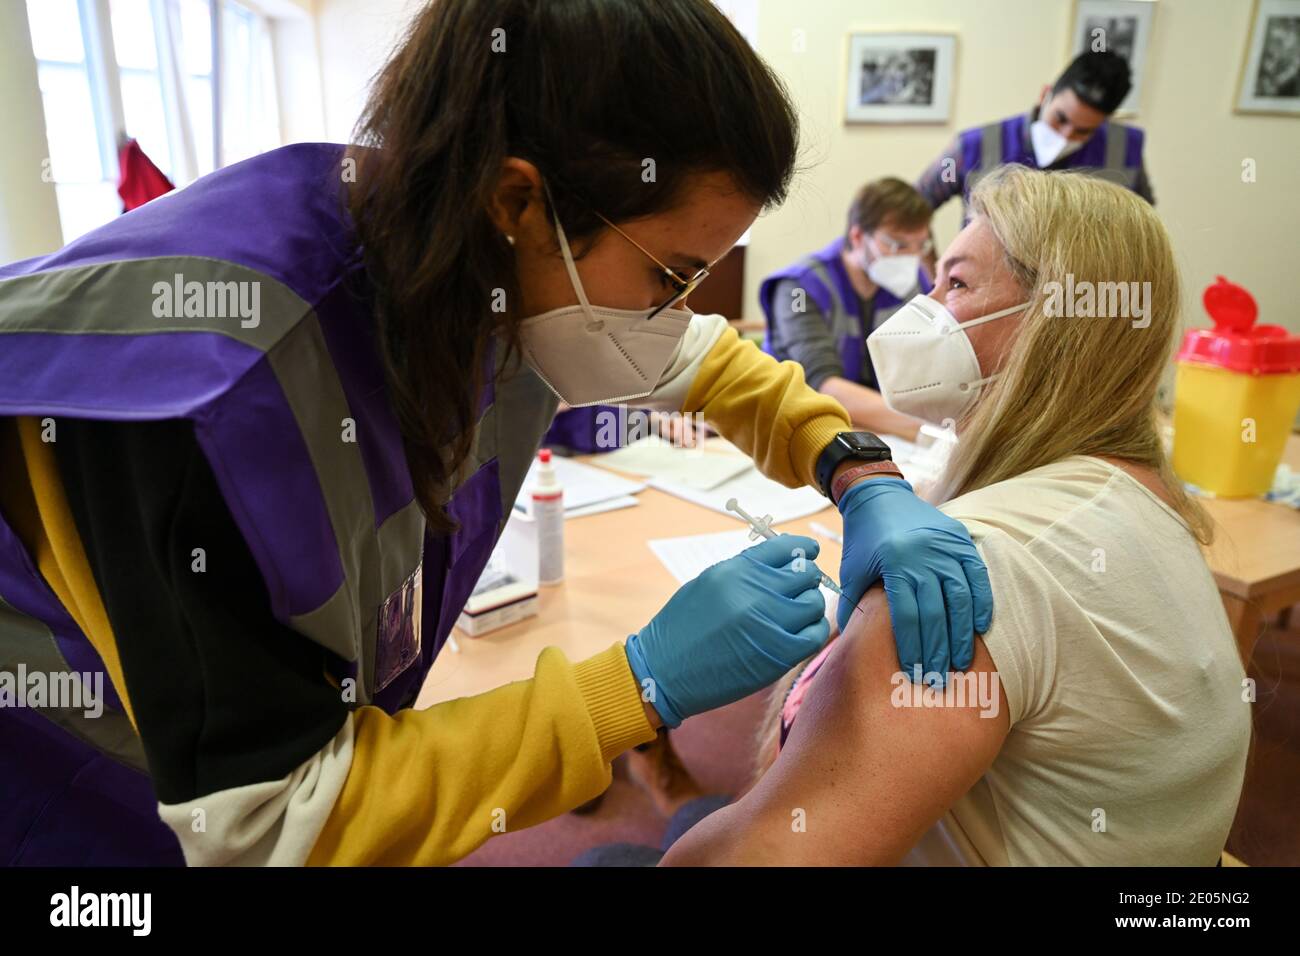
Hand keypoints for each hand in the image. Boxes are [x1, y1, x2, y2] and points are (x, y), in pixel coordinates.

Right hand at [625, 535, 829, 726]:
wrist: (664, 671)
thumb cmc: (682, 627)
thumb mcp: (708, 583)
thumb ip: (745, 570)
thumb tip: (784, 561)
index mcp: (736, 570)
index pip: (785, 547)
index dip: (802, 548)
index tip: (809, 552)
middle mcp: (755, 592)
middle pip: (805, 574)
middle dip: (806, 579)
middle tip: (799, 589)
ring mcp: (769, 624)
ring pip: (814, 603)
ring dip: (809, 606)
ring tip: (796, 614)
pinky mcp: (778, 655)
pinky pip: (814, 635)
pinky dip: (813, 631)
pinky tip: (800, 633)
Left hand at [837, 477, 991, 685]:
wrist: (879, 495)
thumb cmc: (863, 540)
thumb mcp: (853, 571)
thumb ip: (855, 605)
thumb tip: (852, 645)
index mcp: (894, 561)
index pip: (907, 615)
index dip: (913, 647)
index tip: (915, 672)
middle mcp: (924, 554)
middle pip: (936, 612)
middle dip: (938, 650)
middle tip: (940, 679)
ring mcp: (946, 546)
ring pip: (960, 598)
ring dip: (962, 634)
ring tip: (960, 662)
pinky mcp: (961, 540)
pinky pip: (977, 577)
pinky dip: (981, 603)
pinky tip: (978, 628)